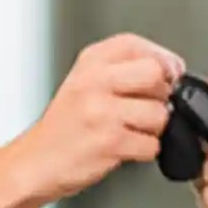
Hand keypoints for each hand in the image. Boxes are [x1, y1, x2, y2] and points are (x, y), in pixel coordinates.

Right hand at [12, 33, 184, 201]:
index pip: (138, 45)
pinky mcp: (110, 141)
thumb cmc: (63, 127)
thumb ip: (122, 69)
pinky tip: (125, 147)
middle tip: (146, 106)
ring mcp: (102, 111)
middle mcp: (95, 81)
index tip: (165, 74)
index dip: (161, 59)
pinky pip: (152, 144)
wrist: (35, 162)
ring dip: (154, 129)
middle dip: (161, 94)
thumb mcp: (84, 81)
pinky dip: (144, 151)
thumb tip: (171, 70)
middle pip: (156, 73)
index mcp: (90, 62)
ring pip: (159, 113)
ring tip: (131, 130)